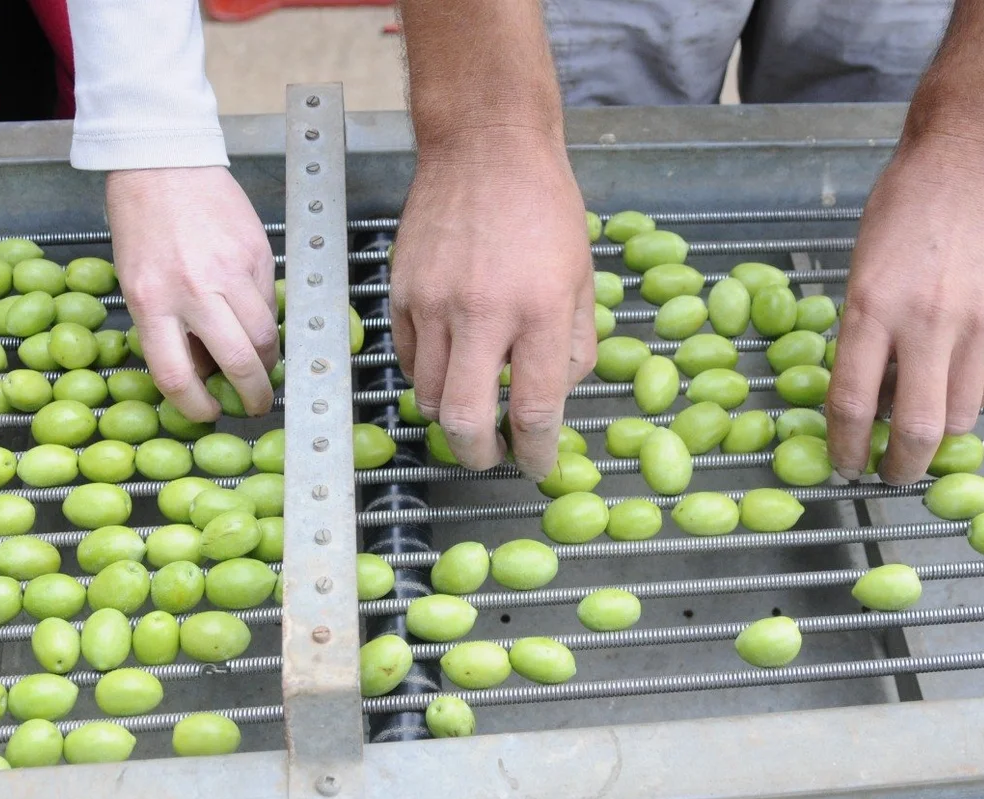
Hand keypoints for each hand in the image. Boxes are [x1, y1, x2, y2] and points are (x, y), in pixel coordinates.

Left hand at [106, 166, 277, 420]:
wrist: (163, 163)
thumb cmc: (142, 225)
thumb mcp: (136, 284)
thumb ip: (168, 330)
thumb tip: (201, 371)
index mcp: (152, 301)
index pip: (177, 375)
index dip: (196, 406)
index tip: (207, 412)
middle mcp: (194, 289)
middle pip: (238, 361)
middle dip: (253, 394)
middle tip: (256, 404)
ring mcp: (231, 270)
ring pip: (265, 335)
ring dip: (267, 360)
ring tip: (261, 365)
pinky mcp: (257, 252)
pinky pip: (270, 300)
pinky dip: (266, 317)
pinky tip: (254, 316)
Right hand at [390, 138, 594, 476]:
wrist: (484, 148)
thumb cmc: (544, 208)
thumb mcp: (581, 277)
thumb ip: (573, 345)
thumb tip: (554, 398)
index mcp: (538, 311)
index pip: (534, 409)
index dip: (535, 453)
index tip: (536, 464)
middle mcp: (482, 313)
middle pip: (465, 420)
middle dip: (478, 454)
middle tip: (491, 453)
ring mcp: (434, 305)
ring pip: (430, 397)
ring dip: (452, 416)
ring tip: (472, 406)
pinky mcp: (402, 294)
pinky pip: (411, 360)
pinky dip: (431, 376)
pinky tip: (451, 362)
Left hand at [826, 138, 983, 484]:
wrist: (969, 168)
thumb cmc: (900, 217)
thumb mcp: (858, 277)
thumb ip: (862, 341)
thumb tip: (867, 404)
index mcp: (871, 310)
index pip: (851, 404)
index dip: (844, 449)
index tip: (845, 466)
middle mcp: (927, 323)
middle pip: (918, 430)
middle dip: (901, 466)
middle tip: (890, 472)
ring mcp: (980, 324)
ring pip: (962, 417)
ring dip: (938, 434)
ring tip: (920, 424)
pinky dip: (972, 399)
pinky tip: (954, 383)